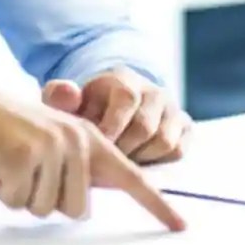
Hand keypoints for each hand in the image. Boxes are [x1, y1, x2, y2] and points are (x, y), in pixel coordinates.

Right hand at [0, 68, 185, 231]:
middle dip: (44, 198)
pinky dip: (1, 189)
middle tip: (23, 166)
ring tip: (8, 161)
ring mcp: (52, 146)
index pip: (130, 176)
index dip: (156, 205)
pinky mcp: (24, 157)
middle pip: (76, 208)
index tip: (181, 225)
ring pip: (45, 209)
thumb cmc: (1, 129)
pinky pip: (18, 202)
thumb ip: (73, 167)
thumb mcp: (47, 143)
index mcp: (87, 136)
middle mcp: (77, 139)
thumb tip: (84, 204)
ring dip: (21, 194)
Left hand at [42, 68, 191, 164]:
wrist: (111, 110)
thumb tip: (68, 93)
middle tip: (105, 162)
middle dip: (124, 150)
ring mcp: (172, 109)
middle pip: (146, 127)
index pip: (127, 100)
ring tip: (120, 163)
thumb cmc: (86, 111)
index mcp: (124, 80)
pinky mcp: (184, 127)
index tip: (94, 147)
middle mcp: (154, 92)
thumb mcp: (67, 103)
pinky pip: (179, 150)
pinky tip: (138, 163)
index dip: (111, 129)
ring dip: (141, 159)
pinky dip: (158, 162)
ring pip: (165, 141)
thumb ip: (59, 98)